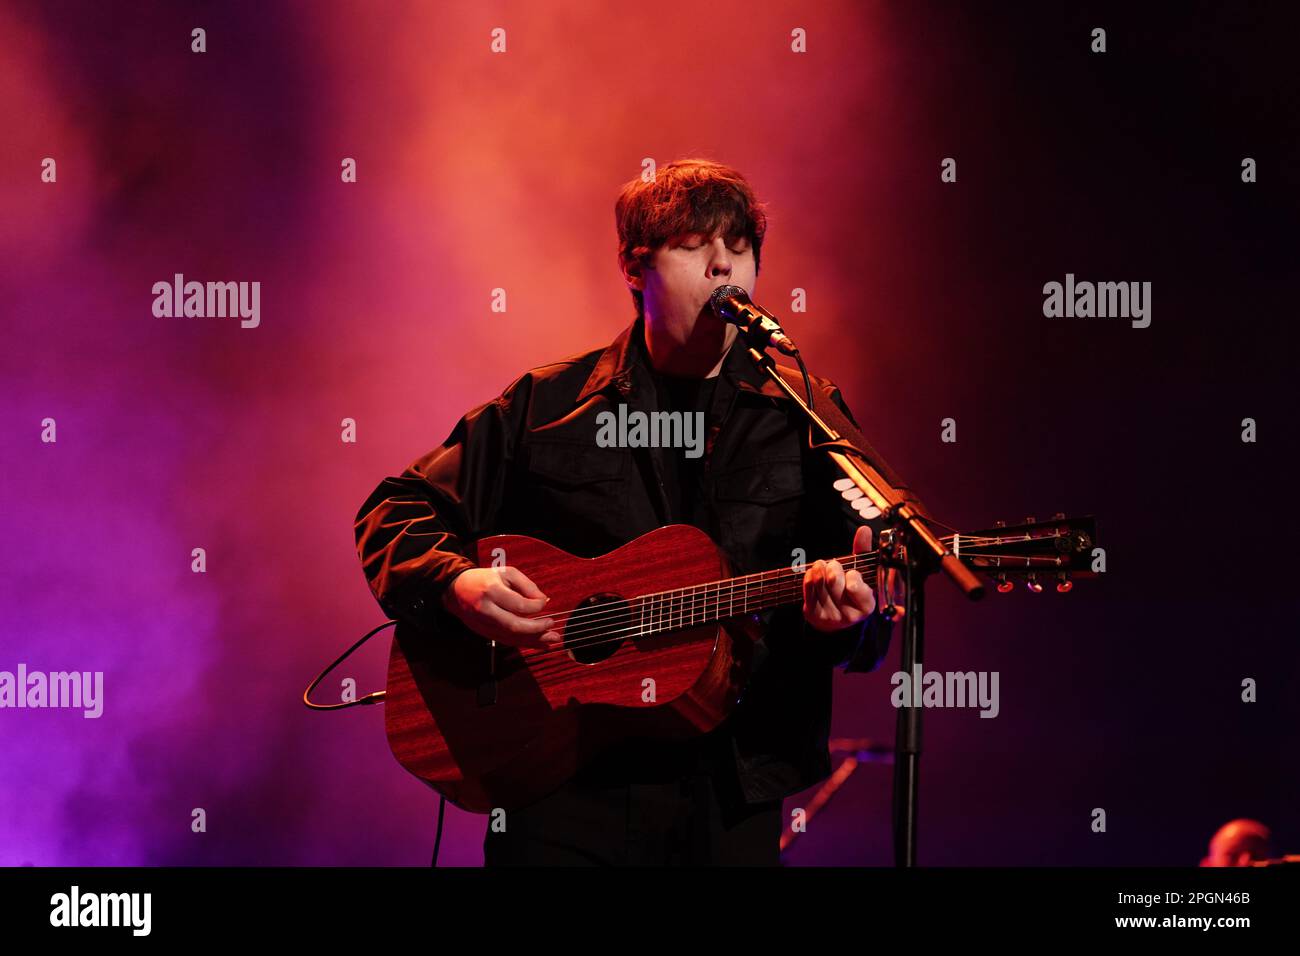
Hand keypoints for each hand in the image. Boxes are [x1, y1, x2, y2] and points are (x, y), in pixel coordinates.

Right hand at [442, 567, 561, 648]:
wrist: (455, 590)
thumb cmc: (483, 579)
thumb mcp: (506, 573)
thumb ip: (527, 586)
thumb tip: (543, 601)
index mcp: (491, 591)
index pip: (519, 605)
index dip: (536, 606)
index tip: (544, 603)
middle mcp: (485, 610)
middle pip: (514, 626)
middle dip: (536, 629)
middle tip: (551, 626)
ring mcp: (483, 624)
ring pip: (511, 637)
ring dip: (533, 641)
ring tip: (551, 640)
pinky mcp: (483, 632)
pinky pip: (506, 640)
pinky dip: (523, 643)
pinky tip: (538, 643)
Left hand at [802, 525, 904, 631]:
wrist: (836, 618)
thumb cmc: (850, 592)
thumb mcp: (862, 574)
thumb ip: (863, 552)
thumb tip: (864, 530)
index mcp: (866, 606)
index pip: (854, 584)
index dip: (852, 574)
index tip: (852, 574)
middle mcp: (849, 615)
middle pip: (833, 581)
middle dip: (833, 567)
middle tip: (834, 565)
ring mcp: (830, 617)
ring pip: (819, 582)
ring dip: (820, 568)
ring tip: (823, 565)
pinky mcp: (814, 614)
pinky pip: (808, 587)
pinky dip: (810, 574)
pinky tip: (814, 572)